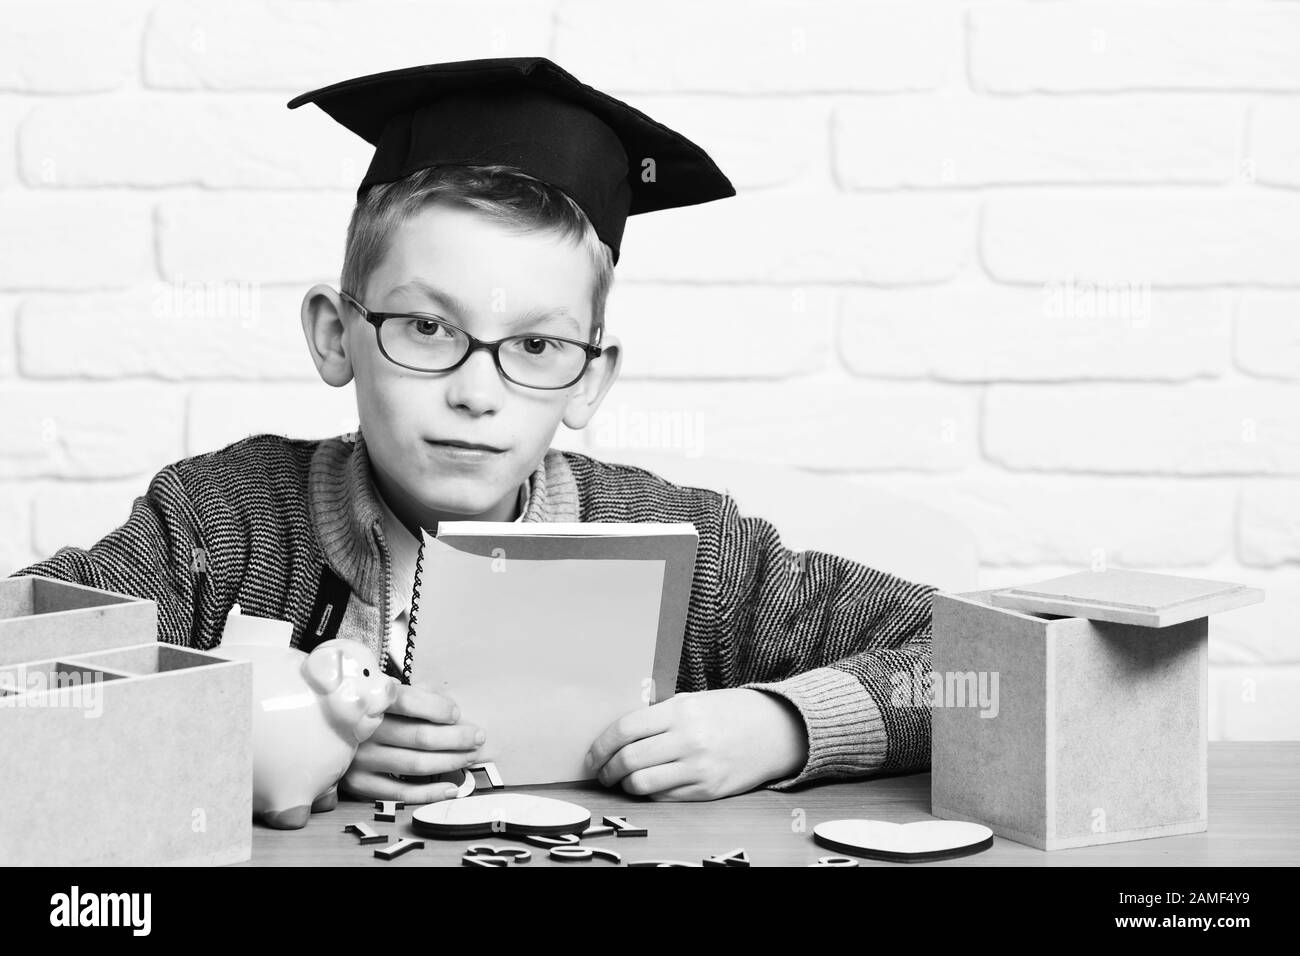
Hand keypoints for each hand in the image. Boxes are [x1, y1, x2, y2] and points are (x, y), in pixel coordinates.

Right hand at [340, 683, 484, 803]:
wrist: (321, 734)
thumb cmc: (365, 710)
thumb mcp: (383, 693)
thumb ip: (415, 695)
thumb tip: (451, 707)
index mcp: (368, 702)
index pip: (408, 701)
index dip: (437, 708)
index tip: (458, 713)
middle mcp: (363, 731)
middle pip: (420, 736)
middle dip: (456, 738)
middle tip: (478, 737)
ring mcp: (360, 760)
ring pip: (416, 764)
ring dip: (451, 761)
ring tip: (471, 756)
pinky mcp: (358, 784)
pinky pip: (400, 793)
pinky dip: (430, 792)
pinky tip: (452, 787)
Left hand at [586, 688, 808, 800]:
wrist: (775, 730)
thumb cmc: (729, 712)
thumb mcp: (692, 701)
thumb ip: (658, 716)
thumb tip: (617, 736)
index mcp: (680, 711)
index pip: (625, 729)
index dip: (600, 746)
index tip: (592, 756)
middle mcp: (688, 740)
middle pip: (629, 760)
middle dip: (606, 770)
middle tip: (601, 773)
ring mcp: (699, 768)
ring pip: (642, 784)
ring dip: (625, 785)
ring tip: (623, 781)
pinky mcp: (708, 790)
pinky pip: (664, 797)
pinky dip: (649, 793)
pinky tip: (649, 785)